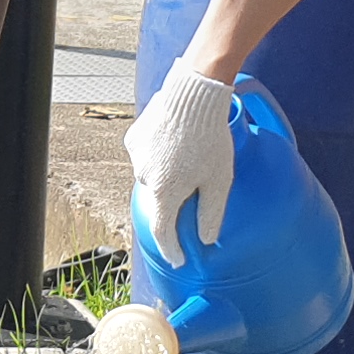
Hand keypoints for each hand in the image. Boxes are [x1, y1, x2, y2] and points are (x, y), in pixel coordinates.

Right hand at [124, 71, 236, 248]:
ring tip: (188, 160)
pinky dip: (159, 155)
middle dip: (174, 203)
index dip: (171, 249)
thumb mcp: (219, 180)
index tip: (179, 259)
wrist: (193, 94)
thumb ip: (212, 213)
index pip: (163, 231)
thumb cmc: (211, 137)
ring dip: (167, 175)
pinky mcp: (134, 137)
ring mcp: (137, 157)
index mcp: (165, 192)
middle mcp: (145, 178)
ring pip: (152, 176)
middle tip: (193, 195)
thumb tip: (206, 239)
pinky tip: (176, 144)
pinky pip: (146, 155)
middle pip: (159, 200)